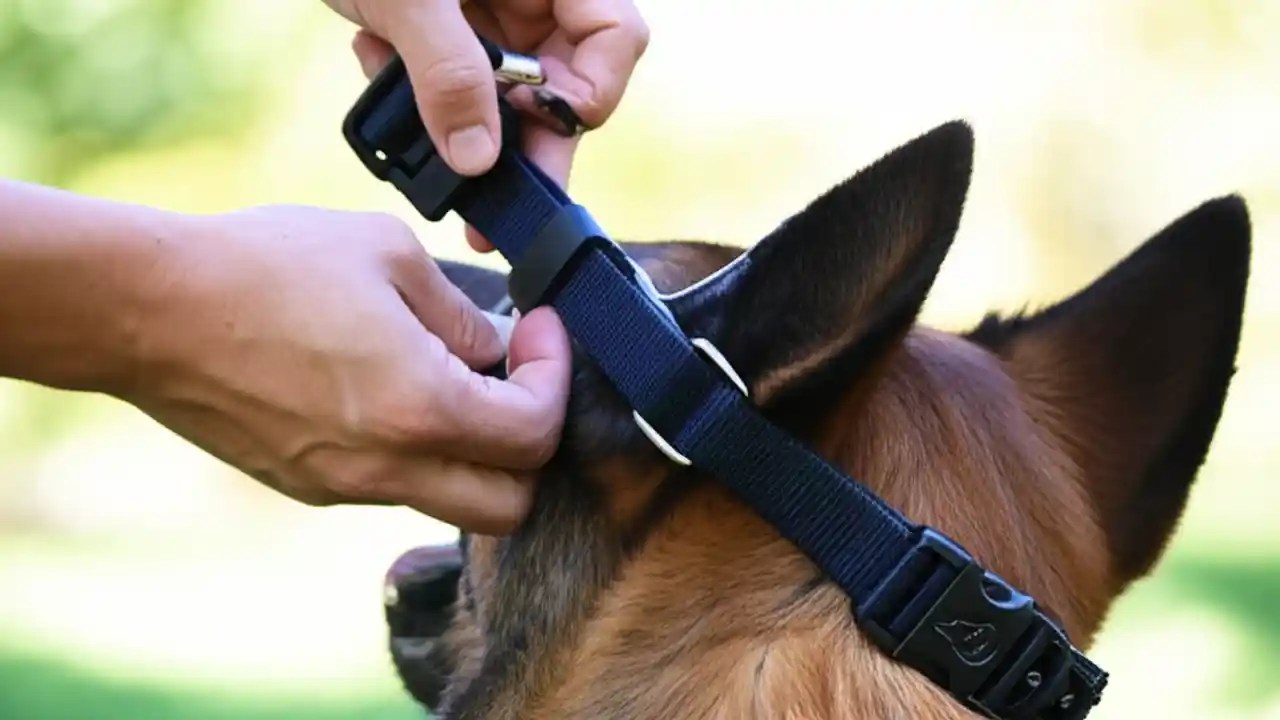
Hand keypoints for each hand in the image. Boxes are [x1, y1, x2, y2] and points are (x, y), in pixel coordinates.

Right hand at [128, 205, 570, 533]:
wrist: (149, 308)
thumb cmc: (267, 266)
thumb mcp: (388, 255)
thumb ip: (463, 315)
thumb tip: (499, 347)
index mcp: (421, 410)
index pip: (535, 435)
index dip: (556, 378)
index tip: (540, 330)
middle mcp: (387, 469)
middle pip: (509, 506)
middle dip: (530, 445)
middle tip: (515, 378)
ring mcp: (343, 488)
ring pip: (449, 501)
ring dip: (473, 453)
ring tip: (451, 377)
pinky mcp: (307, 486)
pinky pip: (391, 488)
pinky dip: (416, 453)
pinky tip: (391, 391)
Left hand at [323, 0, 648, 250]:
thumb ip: (448, 72)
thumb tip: (478, 160)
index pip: (615, 38)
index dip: (588, 92)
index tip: (528, 118)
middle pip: (568, 84)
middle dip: (518, 138)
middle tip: (484, 201)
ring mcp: (496, 14)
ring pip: (511, 98)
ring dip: (458, 118)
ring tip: (405, 112)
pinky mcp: (453, 31)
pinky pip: (459, 86)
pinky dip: (420, 92)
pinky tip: (378, 62)